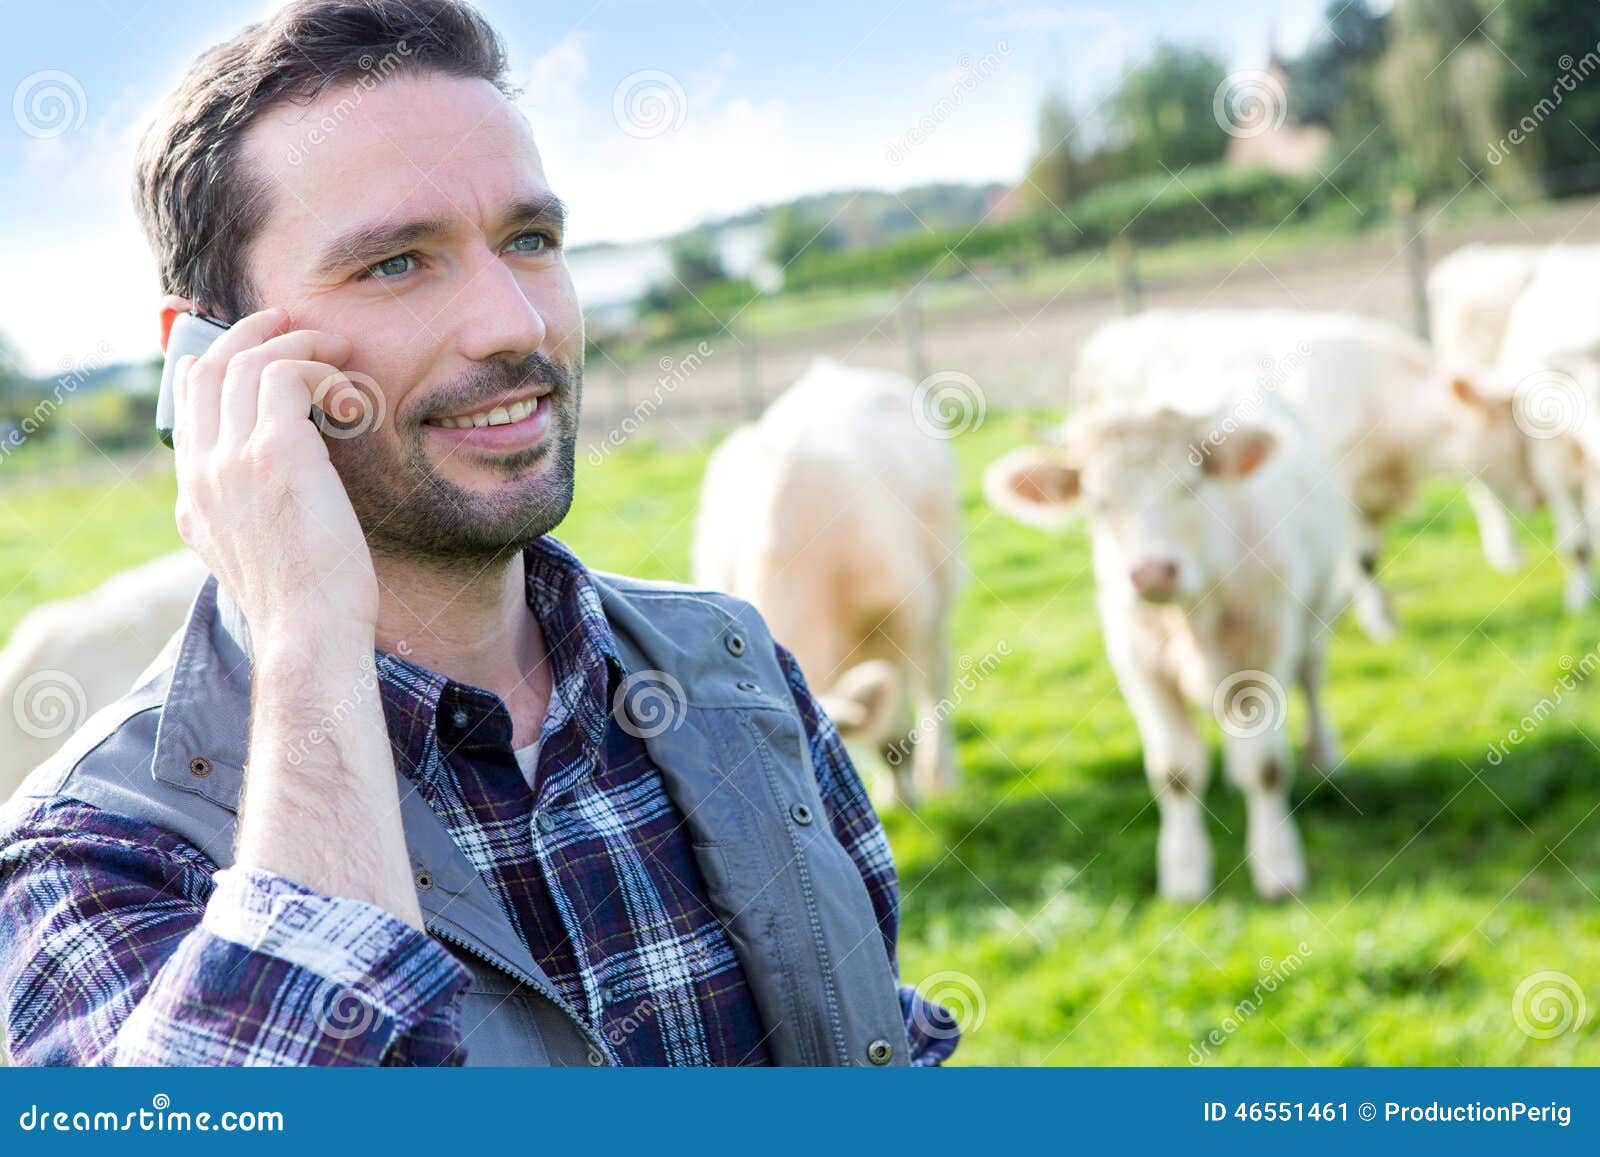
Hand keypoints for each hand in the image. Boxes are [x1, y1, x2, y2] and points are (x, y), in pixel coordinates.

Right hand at [171, 306, 377, 640]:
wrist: (309, 636)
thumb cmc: (309, 608)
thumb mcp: (268, 561)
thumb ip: (262, 519)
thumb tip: (285, 495)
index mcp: (194, 501)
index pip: (188, 408)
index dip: (216, 366)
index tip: (252, 350)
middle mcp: (202, 474)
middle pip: (210, 370)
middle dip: (252, 334)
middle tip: (294, 324)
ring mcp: (231, 460)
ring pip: (247, 362)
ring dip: (297, 345)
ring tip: (338, 351)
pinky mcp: (273, 453)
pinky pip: (286, 375)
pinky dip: (319, 370)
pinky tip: (349, 396)